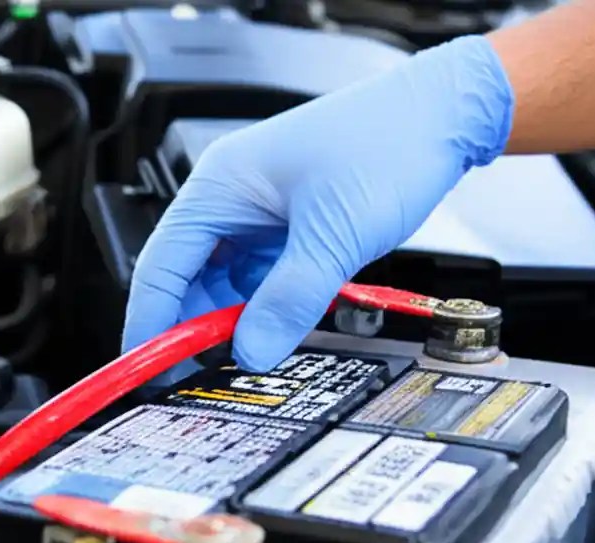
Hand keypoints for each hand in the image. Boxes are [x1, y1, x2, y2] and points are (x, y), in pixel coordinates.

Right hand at [122, 36, 514, 370]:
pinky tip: (282, 327)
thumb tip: (253, 352)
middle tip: (205, 375)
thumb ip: (290, 299)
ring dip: (235, 319)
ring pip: (228, 281)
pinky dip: (268, 305)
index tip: (149, 369)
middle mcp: (233, 196)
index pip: (161, 265)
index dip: (151, 322)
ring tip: (250, 355)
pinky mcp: (292, 224)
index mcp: (221, 185)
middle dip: (195, 327)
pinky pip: (264, 276)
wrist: (445, 114)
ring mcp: (262, 210)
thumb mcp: (334, 235)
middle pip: (189, 278)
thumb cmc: (389, 142)